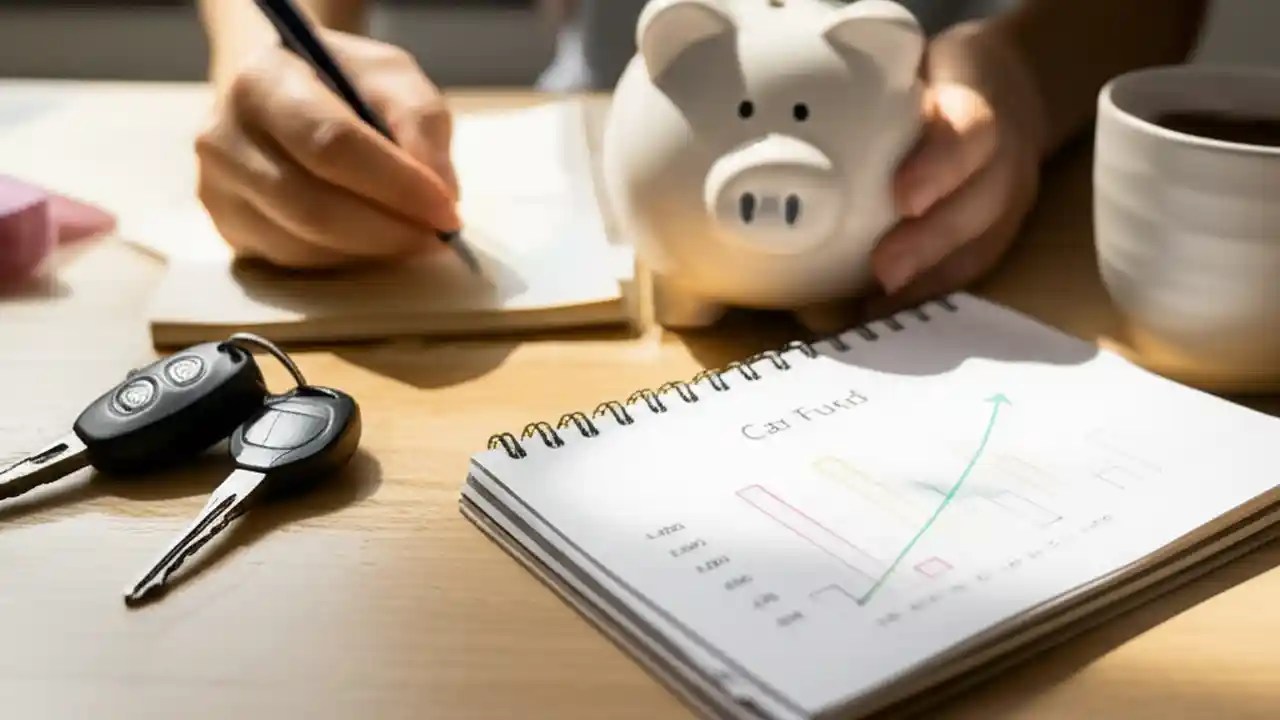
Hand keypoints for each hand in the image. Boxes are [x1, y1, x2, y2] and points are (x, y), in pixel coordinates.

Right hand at [196, 30, 460, 268]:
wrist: (280, 91)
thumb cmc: (341, 81)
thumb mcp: (391, 76)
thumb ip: (421, 122)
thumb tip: (441, 191)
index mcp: (261, 81)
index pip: (330, 144)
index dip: (395, 185)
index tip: (447, 209)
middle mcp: (224, 139)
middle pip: (313, 207)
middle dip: (389, 230)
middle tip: (439, 236)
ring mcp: (218, 191)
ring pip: (305, 245)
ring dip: (373, 250)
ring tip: (414, 233)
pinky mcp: (229, 231)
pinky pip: (296, 262)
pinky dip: (347, 259)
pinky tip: (374, 238)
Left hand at [866, 21, 1047, 316]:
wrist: (1007, 90)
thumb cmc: (934, 86)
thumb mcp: (909, 71)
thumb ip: (870, 100)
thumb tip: (792, 139)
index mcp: (977, 105)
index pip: (967, 132)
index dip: (937, 168)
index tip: (903, 199)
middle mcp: (1003, 158)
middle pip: (979, 205)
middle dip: (929, 243)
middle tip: (883, 271)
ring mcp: (1009, 202)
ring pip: (982, 247)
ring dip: (929, 282)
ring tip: (879, 309)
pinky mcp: (1000, 236)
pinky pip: (972, 270)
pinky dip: (931, 295)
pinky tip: (890, 313)